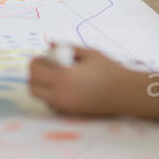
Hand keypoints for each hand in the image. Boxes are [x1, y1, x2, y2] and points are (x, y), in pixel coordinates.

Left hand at [29, 48, 158, 118]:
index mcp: (63, 77)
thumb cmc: (109, 70)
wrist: (125, 93)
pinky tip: (67, 88)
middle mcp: (60, 95)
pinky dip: (53, 96)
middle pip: (32, 88)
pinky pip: (53, 105)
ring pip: (41, 98)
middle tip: (45, 68)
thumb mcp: (89, 53)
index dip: (35, 62)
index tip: (42, 58)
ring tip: (57, 78)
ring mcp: (65, 107)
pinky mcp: (71, 114)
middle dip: (34, 76)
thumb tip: (49, 44)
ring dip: (42, 87)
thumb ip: (67, 47)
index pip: (35, 71)